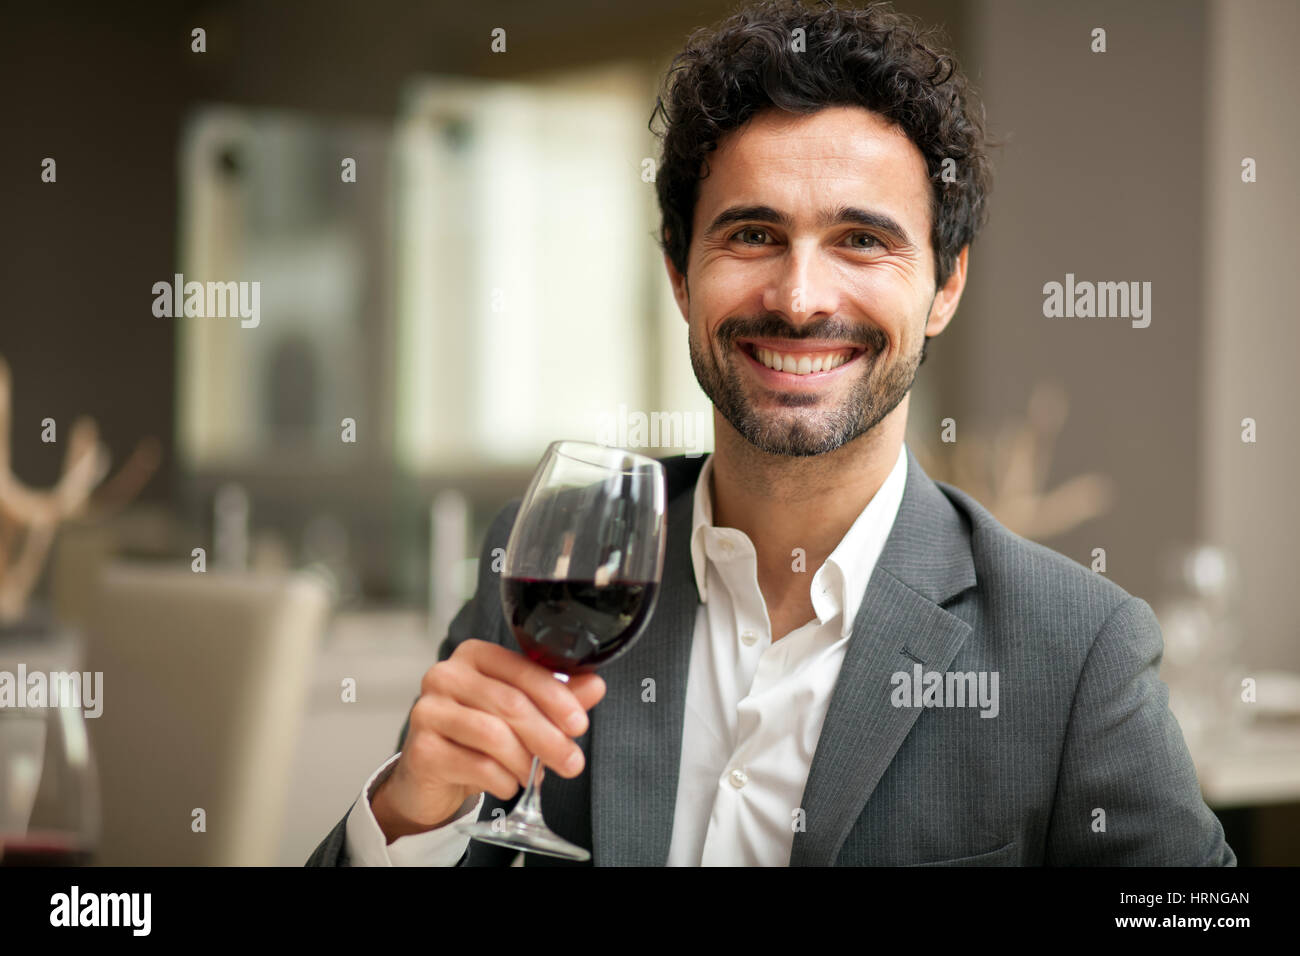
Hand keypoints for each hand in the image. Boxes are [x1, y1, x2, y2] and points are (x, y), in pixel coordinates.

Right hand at [370, 639, 606, 842]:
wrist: (433, 773)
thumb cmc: (478, 735)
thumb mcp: (520, 712)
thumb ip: (556, 696)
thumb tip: (594, 685)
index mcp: (474, 655)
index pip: (522, 669)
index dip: (556, 697)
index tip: (579, 723)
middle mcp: (445, 675)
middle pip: (510, 703)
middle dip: (549, 737)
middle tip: (572, 762)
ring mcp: (428, 711)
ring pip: (493, 735)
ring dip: (525, 762)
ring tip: (534, 775)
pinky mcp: (421, 749)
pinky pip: (476, 765)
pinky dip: (503, 780)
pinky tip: (508, 783)